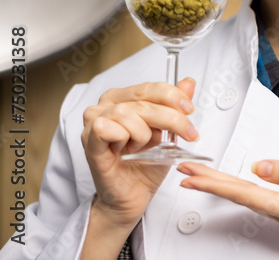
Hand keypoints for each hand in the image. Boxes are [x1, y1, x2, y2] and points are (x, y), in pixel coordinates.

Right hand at [81, 78, 198, 227]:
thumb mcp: (168, 132)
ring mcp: (93, 123)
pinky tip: (124, 150)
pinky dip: (124, 139)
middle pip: (142, 99)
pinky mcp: (88, 141)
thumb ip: (175, 106)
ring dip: (144, 134)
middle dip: (170, 117)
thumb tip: (188, 82)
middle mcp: (105, 106)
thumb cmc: (146, 164)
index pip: (150, 87)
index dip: (173, 96)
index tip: (190, 110)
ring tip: (142, 147)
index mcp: (123, 98)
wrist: (134, 196)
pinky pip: (108, 128)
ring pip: (127, 113)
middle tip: (185, 133)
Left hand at [177, 160, 278, 249]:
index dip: (216, 182)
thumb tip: (261, 167)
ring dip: (226, 186)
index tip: (192, 174)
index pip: (246, 193)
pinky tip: (239, 184)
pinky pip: (264, 199)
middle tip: (186, 172)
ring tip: (204, 177)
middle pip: (243, 198)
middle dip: (212, 184)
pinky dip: (245, 190)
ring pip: (252, 199)